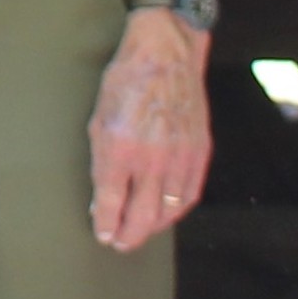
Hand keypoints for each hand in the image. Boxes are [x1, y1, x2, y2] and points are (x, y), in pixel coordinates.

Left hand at [87, 11, 213, 251]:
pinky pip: (189, 193)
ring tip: (138, 233)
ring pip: (168, 210)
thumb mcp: (98, 121)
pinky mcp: (199, 152)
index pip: (111, 203)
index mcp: (120, 148)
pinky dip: (176, 210)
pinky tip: (165, 214)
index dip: (105, 224)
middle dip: (128, 236)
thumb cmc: (124, 83)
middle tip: (118, 244)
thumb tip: (101, 198)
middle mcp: (153, 157)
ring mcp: (180, 156)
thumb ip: (100, 162)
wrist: (166, 55)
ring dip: (152, 227)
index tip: (101, 235)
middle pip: (142, 215)